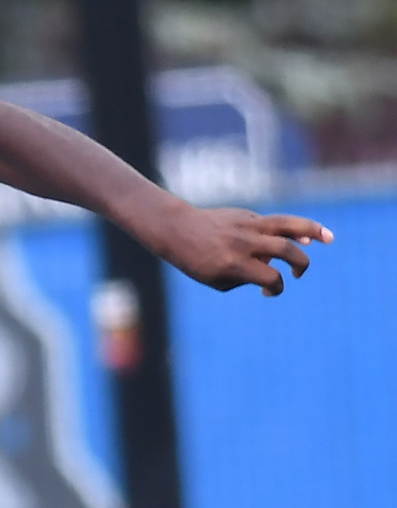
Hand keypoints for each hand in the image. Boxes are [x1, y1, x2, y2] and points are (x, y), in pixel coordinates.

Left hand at [151, 206, 331, 295]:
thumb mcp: (217, 280)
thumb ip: (248, 277)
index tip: (267, 291)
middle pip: (286, 251)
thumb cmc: (196, 261)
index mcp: (234, 264)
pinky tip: (306, 236)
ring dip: (312, 230)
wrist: (177, 230)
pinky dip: (292, 228)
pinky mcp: (248, 216)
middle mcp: (244, 243)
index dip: (276, 288)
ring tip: (330, 238)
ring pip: (287, 225)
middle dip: (301, 265)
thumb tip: (276, 265)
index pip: (271, 278)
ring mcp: (247, 226)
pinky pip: (275, 222)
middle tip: (298, 274)